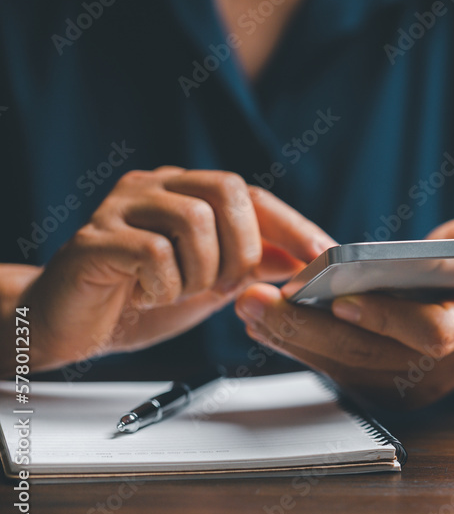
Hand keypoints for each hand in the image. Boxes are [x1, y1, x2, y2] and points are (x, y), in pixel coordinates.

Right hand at [18, 167, 335, 373]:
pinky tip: (150, 296)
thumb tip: (304, 258)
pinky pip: (153, 252)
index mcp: (185, 192)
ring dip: (201, 272)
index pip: (250, 194)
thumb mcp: (211, 283)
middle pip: (226, 191)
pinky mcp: (94, 237)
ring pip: (194, 220)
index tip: (323, 254)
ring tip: (180, 293)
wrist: (70, 326)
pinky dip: (165, 286)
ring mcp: (121, 205)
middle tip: (225, 286)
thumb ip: (252, 265)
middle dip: (242, 249)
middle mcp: (155, 186)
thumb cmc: (140, 300)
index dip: (291, 224)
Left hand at [234, 215, 453, 407]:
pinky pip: (341, 373)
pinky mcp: (390, 390)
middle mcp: (447, 364)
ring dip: (292, 340)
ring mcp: (417, 385)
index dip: (387, 319)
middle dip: (308, 329)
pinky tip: (268, 325)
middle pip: (370, 357)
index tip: (341, 300)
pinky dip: (302, 349)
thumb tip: (425, 258)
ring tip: (251, 308)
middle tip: (257, 299)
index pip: (432, 332)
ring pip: (347, 370)